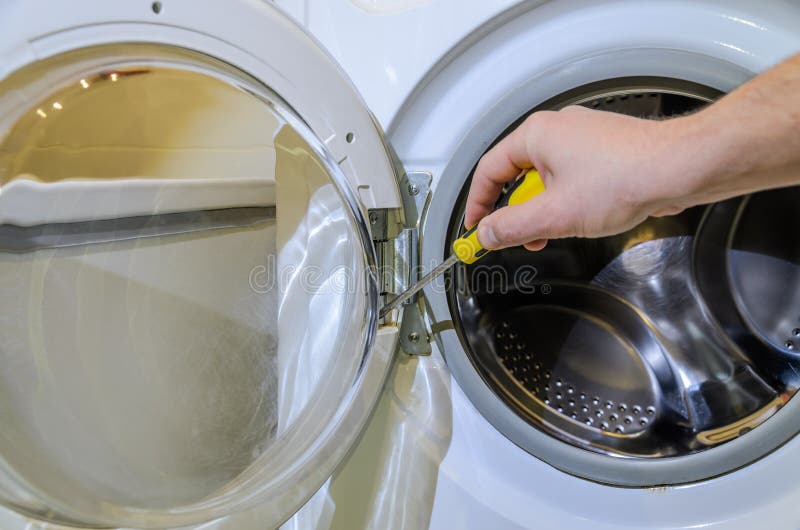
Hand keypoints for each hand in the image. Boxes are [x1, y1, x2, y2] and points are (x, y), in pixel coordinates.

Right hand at [465, 106, 689, 250]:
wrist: (680, 168)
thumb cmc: (627, 177)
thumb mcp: (555, 214)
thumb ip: (513, 227)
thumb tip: (487, 234)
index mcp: (536, 135)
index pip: (489, 170)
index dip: (478, 204)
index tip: (476, 229)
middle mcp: (557, 130)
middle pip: (516, 175)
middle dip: (514, 212)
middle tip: (513, 239)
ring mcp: (582, 139)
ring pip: (545, 179)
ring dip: (541, 210)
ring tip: (550, 234)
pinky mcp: (603, 152)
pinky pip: (570, 178)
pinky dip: (565, 202)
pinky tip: (579, 220)